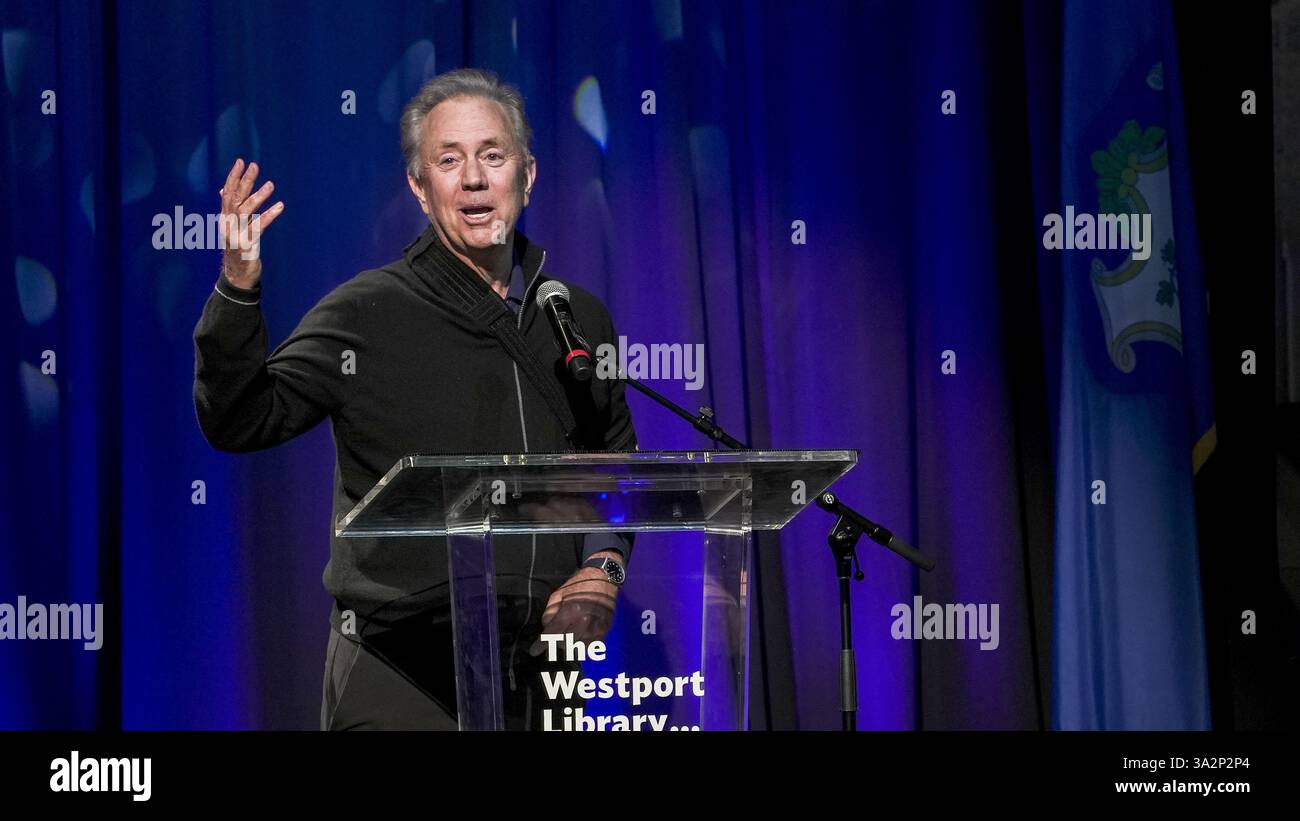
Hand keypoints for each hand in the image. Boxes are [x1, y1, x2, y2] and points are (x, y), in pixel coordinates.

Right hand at [219, 158, 283, 287]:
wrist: (237, 276)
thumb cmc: (237, 249)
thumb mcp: (232, 227)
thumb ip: (229, 208)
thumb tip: (223, 189)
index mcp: (224, 218)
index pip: (227, 193)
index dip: (233, 177)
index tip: (241, 162)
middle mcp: (227, 224)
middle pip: (235, 198)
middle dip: (245, 181)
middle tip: (255, 166)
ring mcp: (236, 234)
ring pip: (246, 211)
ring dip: (258, 196)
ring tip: (271, 184)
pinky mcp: (247, 245)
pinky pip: (258, 227)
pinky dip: (269, 215)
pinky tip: (280, 206)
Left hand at [529, 562, 618, 655]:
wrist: (603, 579)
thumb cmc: (579, 585)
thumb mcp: (558, 594)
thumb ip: (550, 613)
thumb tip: (546, 629)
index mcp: (571, 610)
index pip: (553, 633)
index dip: (541, 644)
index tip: (534, 650)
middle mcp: (585, 621)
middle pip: (565, 644)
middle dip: (557, 641)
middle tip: (556, 634)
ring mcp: (596, 627)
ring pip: (578, 648)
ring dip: (571, 643)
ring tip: (570, 631)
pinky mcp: (605, 630)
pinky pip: (590, 646)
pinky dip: (583, 644)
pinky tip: (581, 634)